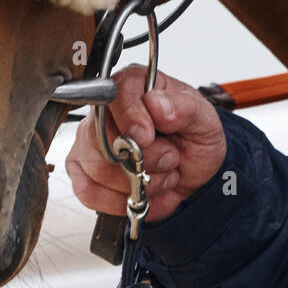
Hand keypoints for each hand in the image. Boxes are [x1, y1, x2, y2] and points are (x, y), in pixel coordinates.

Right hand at [65, 65, 225, 221]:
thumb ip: (184, 107)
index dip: (130, 119)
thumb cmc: (194, 136)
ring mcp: (88, 143)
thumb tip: (155, 103)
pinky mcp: (83, 173)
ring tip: (161, 175)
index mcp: (133, 85)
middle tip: (171, 158)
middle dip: (144, 160)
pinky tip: (142, 193)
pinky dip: (122, 202)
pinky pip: (90, 193)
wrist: (193, 170)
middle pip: (102, 138)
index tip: (147, 137)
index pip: (114, 95)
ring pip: (100, 170)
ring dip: (139, 183)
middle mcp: (104, 112)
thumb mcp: (204, 119)